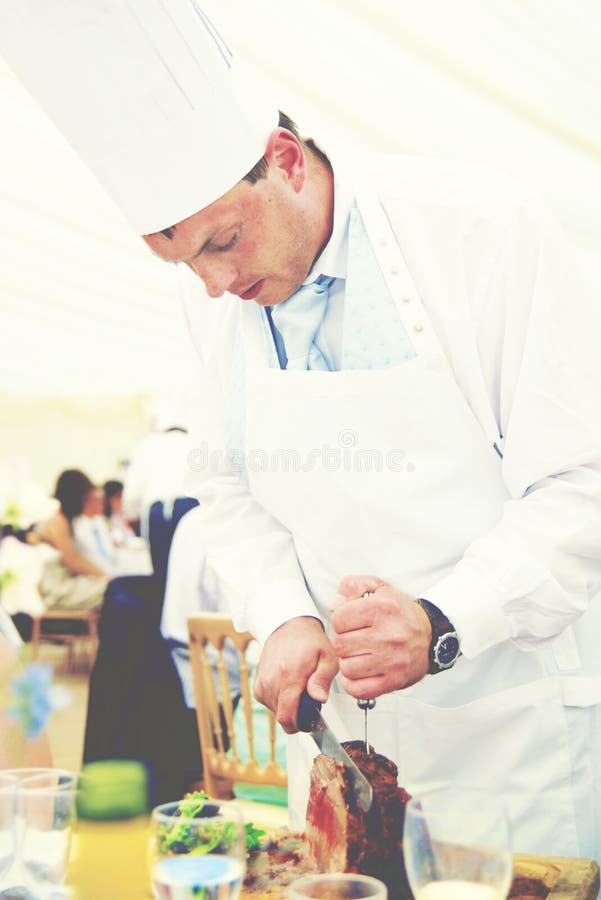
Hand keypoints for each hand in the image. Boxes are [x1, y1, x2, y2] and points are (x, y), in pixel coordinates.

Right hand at [254, 616, 338, 733]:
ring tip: (298, 687)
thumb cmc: (310, 642)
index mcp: (290, 677)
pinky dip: (280, 701)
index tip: (312, 715)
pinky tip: (288, 686)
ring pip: (276, 712)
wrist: (289, 626)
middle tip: (308, 696)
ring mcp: (262, 683)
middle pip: (283, 717)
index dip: (302, 724)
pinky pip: (269, 704)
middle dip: (298, 714)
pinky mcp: (258, 685)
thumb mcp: (328, 657)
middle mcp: (272, 681)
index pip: (288, 717)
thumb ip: (323, 680)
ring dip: (289, 706)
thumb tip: (319, 699)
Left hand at [329, 575, 430, 697]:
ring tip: (359, 655)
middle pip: (340, 644)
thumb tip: (334, 604)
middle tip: (354, 640)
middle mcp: (388, 634)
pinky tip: (360, 672)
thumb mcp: (378, 588)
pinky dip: (353, 683)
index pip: (339, 619)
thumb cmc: (400, 614)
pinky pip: (358, 689)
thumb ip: (351, 586)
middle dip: (342, 641)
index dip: (340, 621)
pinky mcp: (394, 680)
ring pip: (347, 667)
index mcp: (382, 608)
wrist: (431, 637)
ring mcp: (392, 660)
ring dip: (348, 662)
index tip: (349, 623)